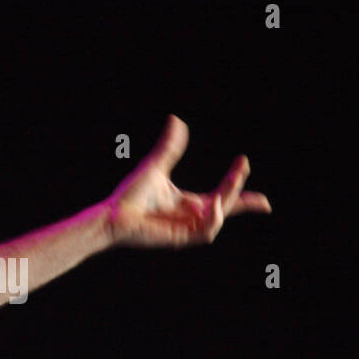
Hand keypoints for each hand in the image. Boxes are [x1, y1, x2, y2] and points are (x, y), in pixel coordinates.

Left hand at [103, 115, 270, 247]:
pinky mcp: (180, 239)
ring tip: (225, 188)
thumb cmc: (130, 194)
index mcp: (188, 203)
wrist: (114, 215)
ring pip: (218, 219)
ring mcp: (186, 229)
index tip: (244, 163)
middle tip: (244, 169)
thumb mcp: (156, 166)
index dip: (238, 185)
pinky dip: (214, 219)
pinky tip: (214, 204)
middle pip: (226, 206)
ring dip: (228, 203)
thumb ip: (170, 147)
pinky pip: (206, 232)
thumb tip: (176, 120)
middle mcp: (190, 216)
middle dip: (242, 194)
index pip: (221, 195)